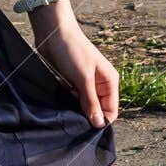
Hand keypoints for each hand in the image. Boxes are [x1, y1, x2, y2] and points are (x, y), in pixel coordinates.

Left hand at [31, 7, 117, 127]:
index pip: (111, 110)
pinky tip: (60, 109)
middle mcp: (100, 85)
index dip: (101, 122)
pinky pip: (73, 101)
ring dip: (76, 113)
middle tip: (72, 126)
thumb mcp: (83, 79)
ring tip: (66, 117)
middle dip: (87, 118)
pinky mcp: (72, 84)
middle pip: (98, 110)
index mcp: (109, 82)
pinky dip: (68, 106)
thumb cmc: (72, 52)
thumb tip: (100, 124)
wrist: (53, 34)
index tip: (86, 131)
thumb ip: (91, 102)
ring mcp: (85, 84)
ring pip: (84, 107)